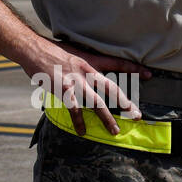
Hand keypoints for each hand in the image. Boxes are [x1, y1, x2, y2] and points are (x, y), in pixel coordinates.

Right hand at [19, 40, 151, 136]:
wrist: (33, 49)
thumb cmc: (50, 50)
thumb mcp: (72, 52)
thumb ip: (83, 63)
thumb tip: (90, 72)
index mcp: (90, 60)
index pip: (117, 63)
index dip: (133, 68)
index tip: (149, 74)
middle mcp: (87, 70)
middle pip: (111, 88)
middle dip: (125, 102)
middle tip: (137, 115)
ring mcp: (76, 81)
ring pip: (96, 102)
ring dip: (107, 118)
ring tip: (115, 131)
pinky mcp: (63, 90)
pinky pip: (74, 109)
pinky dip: (79, 121)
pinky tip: (83, 131)